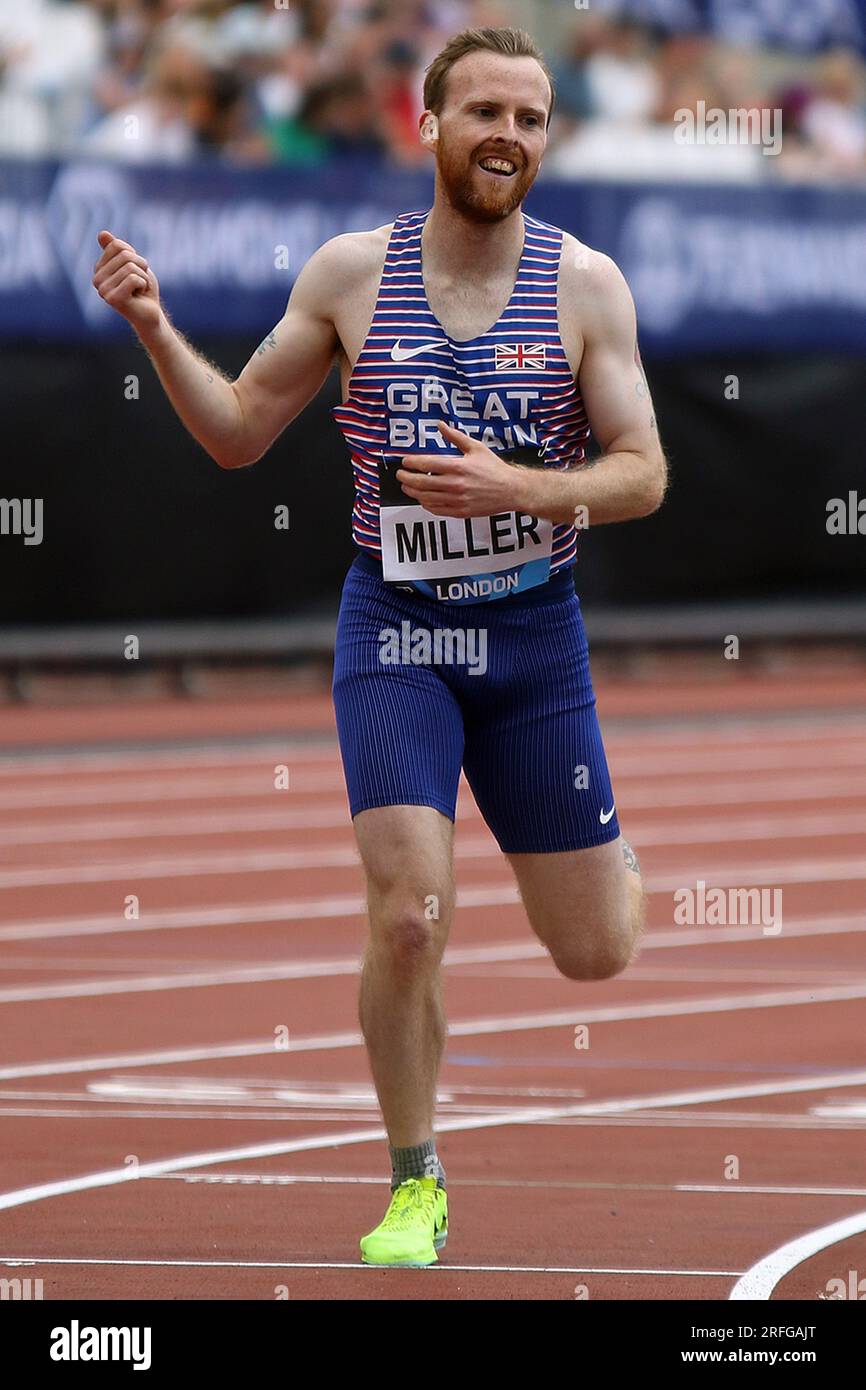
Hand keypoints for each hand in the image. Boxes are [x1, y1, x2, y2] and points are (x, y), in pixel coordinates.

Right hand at [92, 230, 161, 338]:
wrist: (151, 315)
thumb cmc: (143, 289)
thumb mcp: (133, 264)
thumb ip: (117, 250)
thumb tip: (102, 233)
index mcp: (99, 269)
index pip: (117, 245)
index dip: (134, 256)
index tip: (135, 271)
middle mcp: (96, 280)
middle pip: (125, 255)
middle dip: (140, 267)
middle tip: (140, 283)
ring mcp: (103, 290)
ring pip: (130, 267)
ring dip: (143, 277)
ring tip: (140, 290)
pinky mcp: (113, 299)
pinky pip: (133, 278)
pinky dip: (143, 285)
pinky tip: (139, 296)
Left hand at [395, 421, 527, 517]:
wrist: (511, 490)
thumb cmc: (494, 468)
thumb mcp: (476, 447)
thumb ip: (455, 437)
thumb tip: (440, 425)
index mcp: (458, 466)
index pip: (427, 464)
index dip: (412, 463)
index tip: (404, 461)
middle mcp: (455, 484)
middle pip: (421, 483)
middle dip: (406, 478)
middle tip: (400, 475)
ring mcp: (457, 499)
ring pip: (426, 498)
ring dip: (413, 492)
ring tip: (407, 487)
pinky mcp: (461, 511)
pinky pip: (437, 509)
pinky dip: (426, 504)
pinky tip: (423, 499)